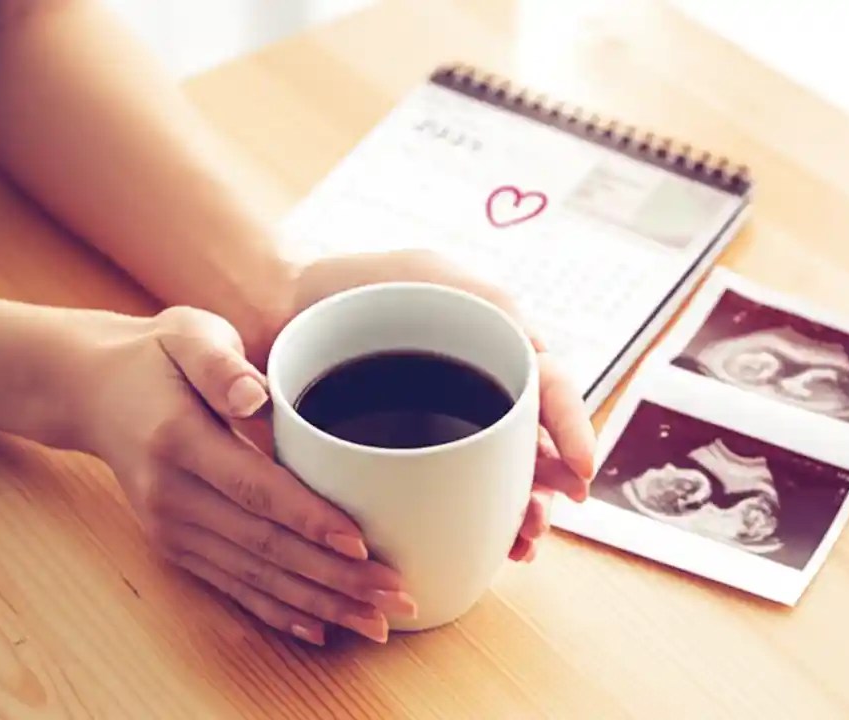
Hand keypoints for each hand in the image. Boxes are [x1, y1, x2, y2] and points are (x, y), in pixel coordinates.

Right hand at [71, 306, 414, 644]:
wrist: (91, 391)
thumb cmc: (156, 356)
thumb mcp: (186, 335)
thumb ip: (220, 364)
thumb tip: (254, 396)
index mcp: (180, 441)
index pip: (257, 489)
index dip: (311, 519)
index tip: (363, 544)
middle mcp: (173, 496)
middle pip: (265, 546)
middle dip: (335, 577)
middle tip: (396, 596)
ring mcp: (172, 528)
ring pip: (255, 577)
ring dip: (319, 604)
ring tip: (376, 624)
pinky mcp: (176, 545)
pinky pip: (232, 586)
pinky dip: (278, 611)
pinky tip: (321, 627)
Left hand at [282, 250, 596, 561]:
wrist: (271, 304)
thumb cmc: (353, 282)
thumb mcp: (433, 272)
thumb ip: (491, 301)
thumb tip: (544, 360)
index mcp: (491, 341)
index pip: (549, 385)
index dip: (571, 430)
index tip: (578, 474)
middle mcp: (473, 384)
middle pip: (530, 441)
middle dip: (546, 488)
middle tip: (540, 525)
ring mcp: (440, 419)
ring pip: (495, 472)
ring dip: (516, 511)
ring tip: (520, 546)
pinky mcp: (402, 451)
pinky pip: (447, 489)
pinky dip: (471, 518)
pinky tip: (481, 543)